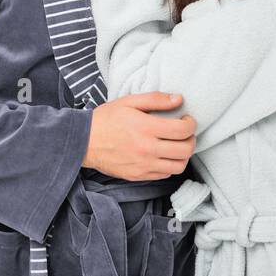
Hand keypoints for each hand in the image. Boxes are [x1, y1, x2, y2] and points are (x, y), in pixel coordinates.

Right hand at [83, 92, 197, 180]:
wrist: (83, 142)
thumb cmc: (106, 119)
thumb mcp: (129, 102)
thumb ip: (155, 99)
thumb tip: (179, 99)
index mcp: (145, 128)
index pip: (182, 130)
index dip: (191, 124)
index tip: (187, 119)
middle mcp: (147, 149)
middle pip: (185, 150)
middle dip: (191, 139)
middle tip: (185, 133)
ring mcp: (143, 165)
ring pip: (178, 166)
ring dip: (183, 155)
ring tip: (177, 145)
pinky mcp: (138, 176)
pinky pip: (165, 175)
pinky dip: (170, 165)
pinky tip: (164, 155)